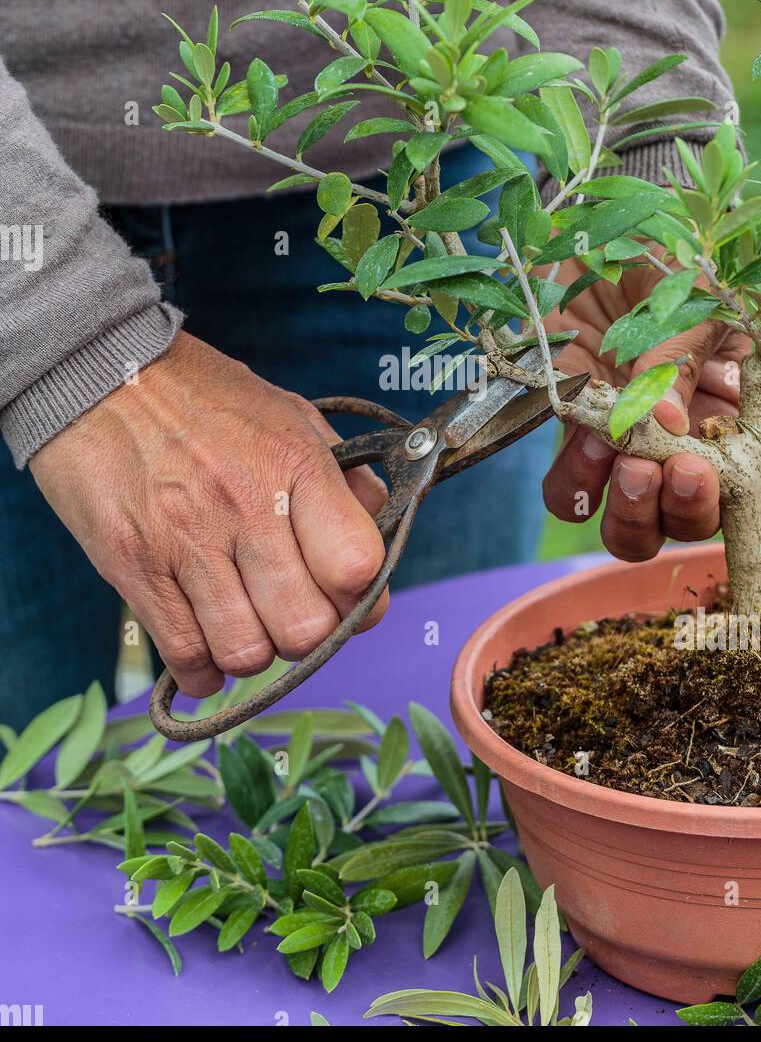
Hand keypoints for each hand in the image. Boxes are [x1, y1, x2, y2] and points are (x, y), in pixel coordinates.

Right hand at [30, 331, 388, 696]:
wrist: (96, 372)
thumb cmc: (202, 399)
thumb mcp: (289, 416)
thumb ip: (343, 479)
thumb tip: (384, 538)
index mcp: (295, 462)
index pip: (356, 566)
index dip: (362, 596)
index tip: (346, 594)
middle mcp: (245, 504)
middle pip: (305, 627)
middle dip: (308, 635)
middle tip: (292, 614)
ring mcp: (185, 539)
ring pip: (246, 652)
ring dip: (254, 652)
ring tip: (245, 624)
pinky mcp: (132, 565)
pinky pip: (183, 653)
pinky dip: (202, 669)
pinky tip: (206, 646)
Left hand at [542, 258, 749, 560]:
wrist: (584, 222)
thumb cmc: (654, 248)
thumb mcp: (683, 294)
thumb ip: (677, 359)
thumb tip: (667, 427)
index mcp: (723, 405)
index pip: (732, 480)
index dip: (718, 491)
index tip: (698, 465)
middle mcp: (676, 435)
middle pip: (683, 517)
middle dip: (675, 509)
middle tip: (658, 471)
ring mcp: (622, 439)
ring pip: (629, 522)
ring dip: (630, 513)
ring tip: (623, 467)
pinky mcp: (570, 431)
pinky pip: (570, 490)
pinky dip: (576, 481)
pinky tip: (584, 438)